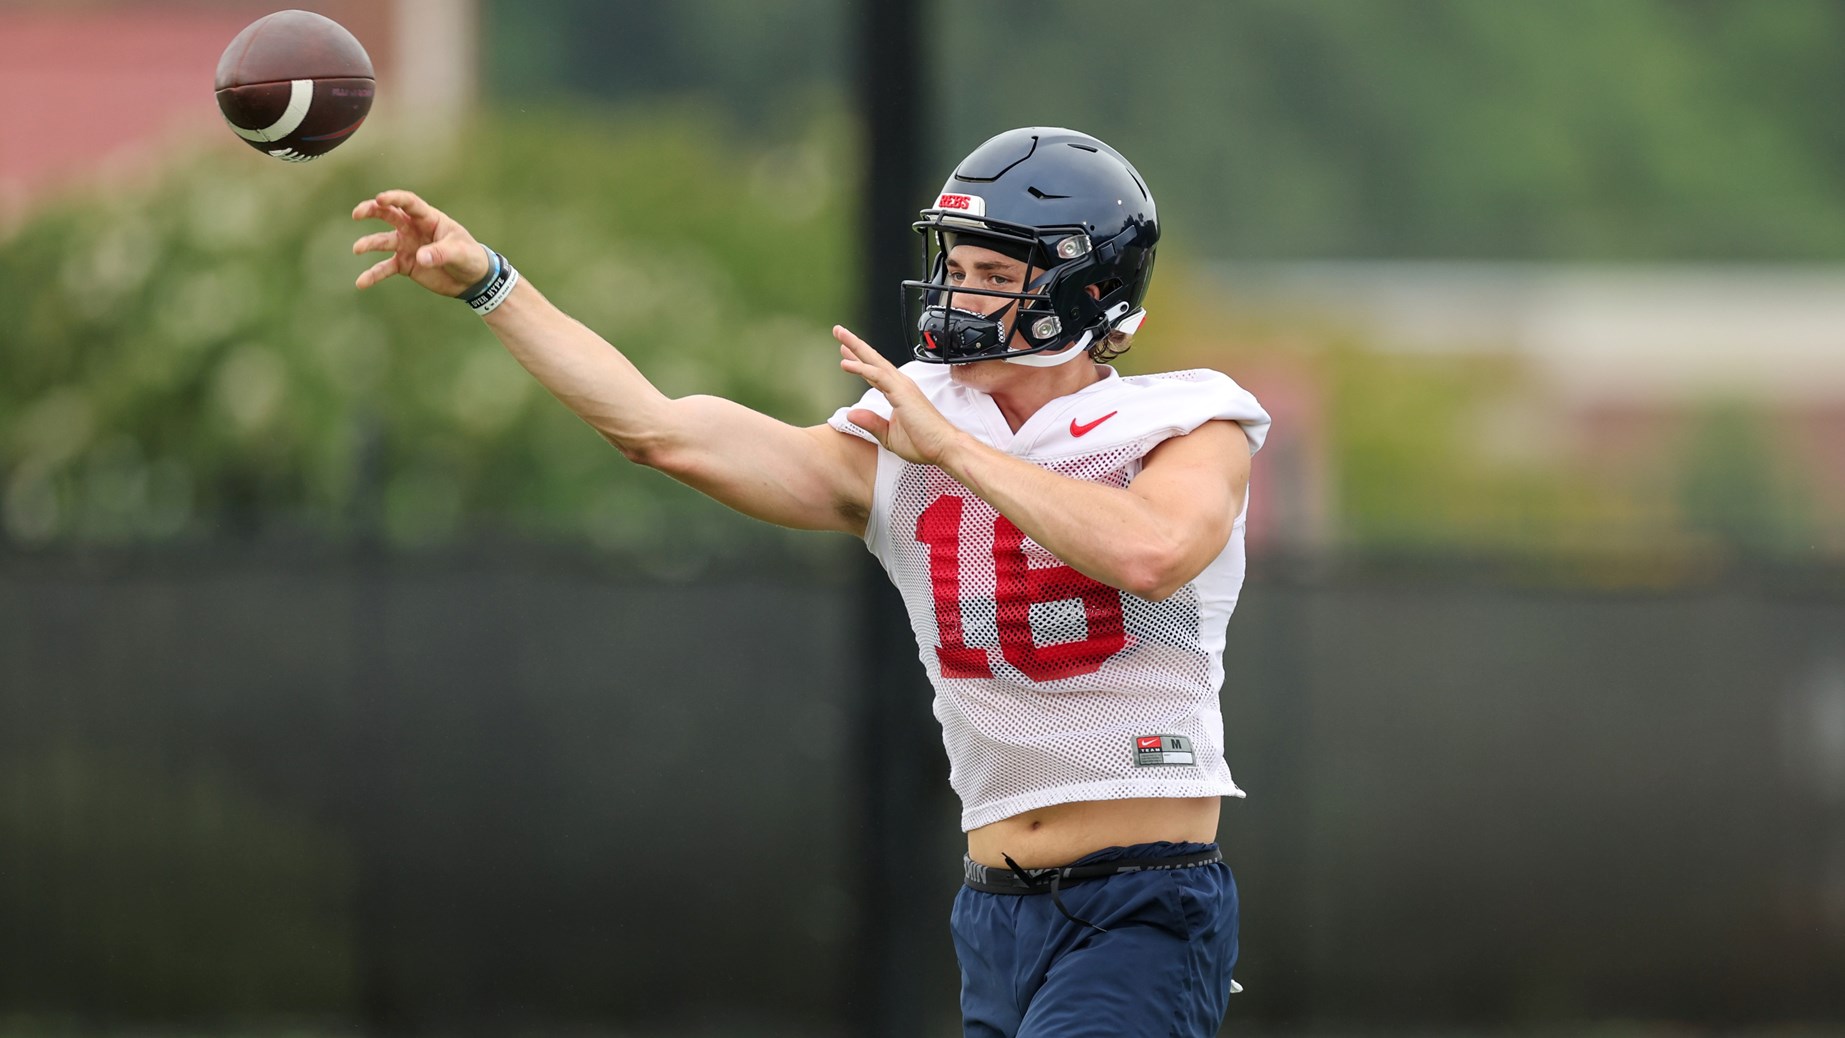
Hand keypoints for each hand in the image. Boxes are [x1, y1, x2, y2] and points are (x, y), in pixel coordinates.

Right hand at [350, 189, 490, 296]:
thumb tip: (419, 257)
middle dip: (372, 211)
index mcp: (429, 219)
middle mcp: (414, 229)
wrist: (472, 279)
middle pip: (389, 215)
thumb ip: (441, 253)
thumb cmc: (469, 257)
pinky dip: (373, 275)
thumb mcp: (460, 253)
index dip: (394, 198)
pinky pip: (386, 268)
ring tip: (357, 249)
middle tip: (357, 214)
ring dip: (369, 243)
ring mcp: (407, 246)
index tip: (379, 198)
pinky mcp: (405, 264)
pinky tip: (361, 283)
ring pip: (383, 241)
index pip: (409, 204)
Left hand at [836, 325, 965, 466]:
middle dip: (856, 345)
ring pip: (875, 362)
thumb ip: (871, 423)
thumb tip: (851, 414)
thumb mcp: (889, 436)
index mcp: (898, 394)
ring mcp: (902, 387)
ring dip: (856, 347)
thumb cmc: (924, 443)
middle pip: (874, 361)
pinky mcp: (902, 393)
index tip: (845, 354)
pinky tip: (847, 363)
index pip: (875, 374)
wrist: (944, 447)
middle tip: (839, 331)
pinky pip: (878, 376)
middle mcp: (901, 386)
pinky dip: (862, 368)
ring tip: (840, 334)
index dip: (859, 362)